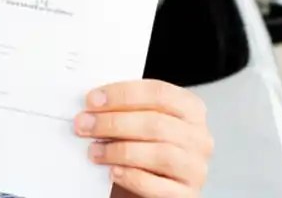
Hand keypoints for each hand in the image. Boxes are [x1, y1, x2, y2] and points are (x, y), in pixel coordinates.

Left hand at [74, 79, 212, 196]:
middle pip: (156, 123)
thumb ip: (123, 108)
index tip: (92, 100)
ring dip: (119, 151)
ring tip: (93, 151)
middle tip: (83, 124)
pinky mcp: (187, 194)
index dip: (122, 95)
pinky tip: (113, 171)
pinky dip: (132, 177)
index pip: (159, 93)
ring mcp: (196, 168)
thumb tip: (91, 104)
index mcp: (189, 109)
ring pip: (160, 154)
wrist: (148, 180)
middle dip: (112, 123)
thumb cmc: (142, 144)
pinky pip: (160, 186)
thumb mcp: (137, 119)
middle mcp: (198, 137)